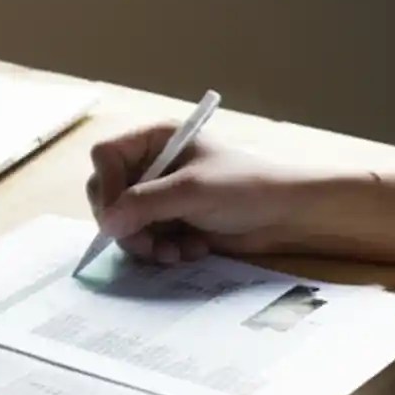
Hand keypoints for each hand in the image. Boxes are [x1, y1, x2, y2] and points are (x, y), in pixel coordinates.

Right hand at [88, 125, 319, 263]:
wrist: (288, 216)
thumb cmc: (246, 188)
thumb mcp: (191, 191)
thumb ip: (144, 204)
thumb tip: (106, 224)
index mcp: (154, 140)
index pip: (105, 157)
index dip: (107, 186)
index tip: (120, 215)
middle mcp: (150, 165)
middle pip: (108, 194)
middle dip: (126, 224)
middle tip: (146, 244)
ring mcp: (158, 195)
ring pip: (123, 222)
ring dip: (145, 243)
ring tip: (173, 253)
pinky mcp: (168, 222)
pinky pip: (142, 239)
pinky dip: (160, 250)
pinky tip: (188, 251)